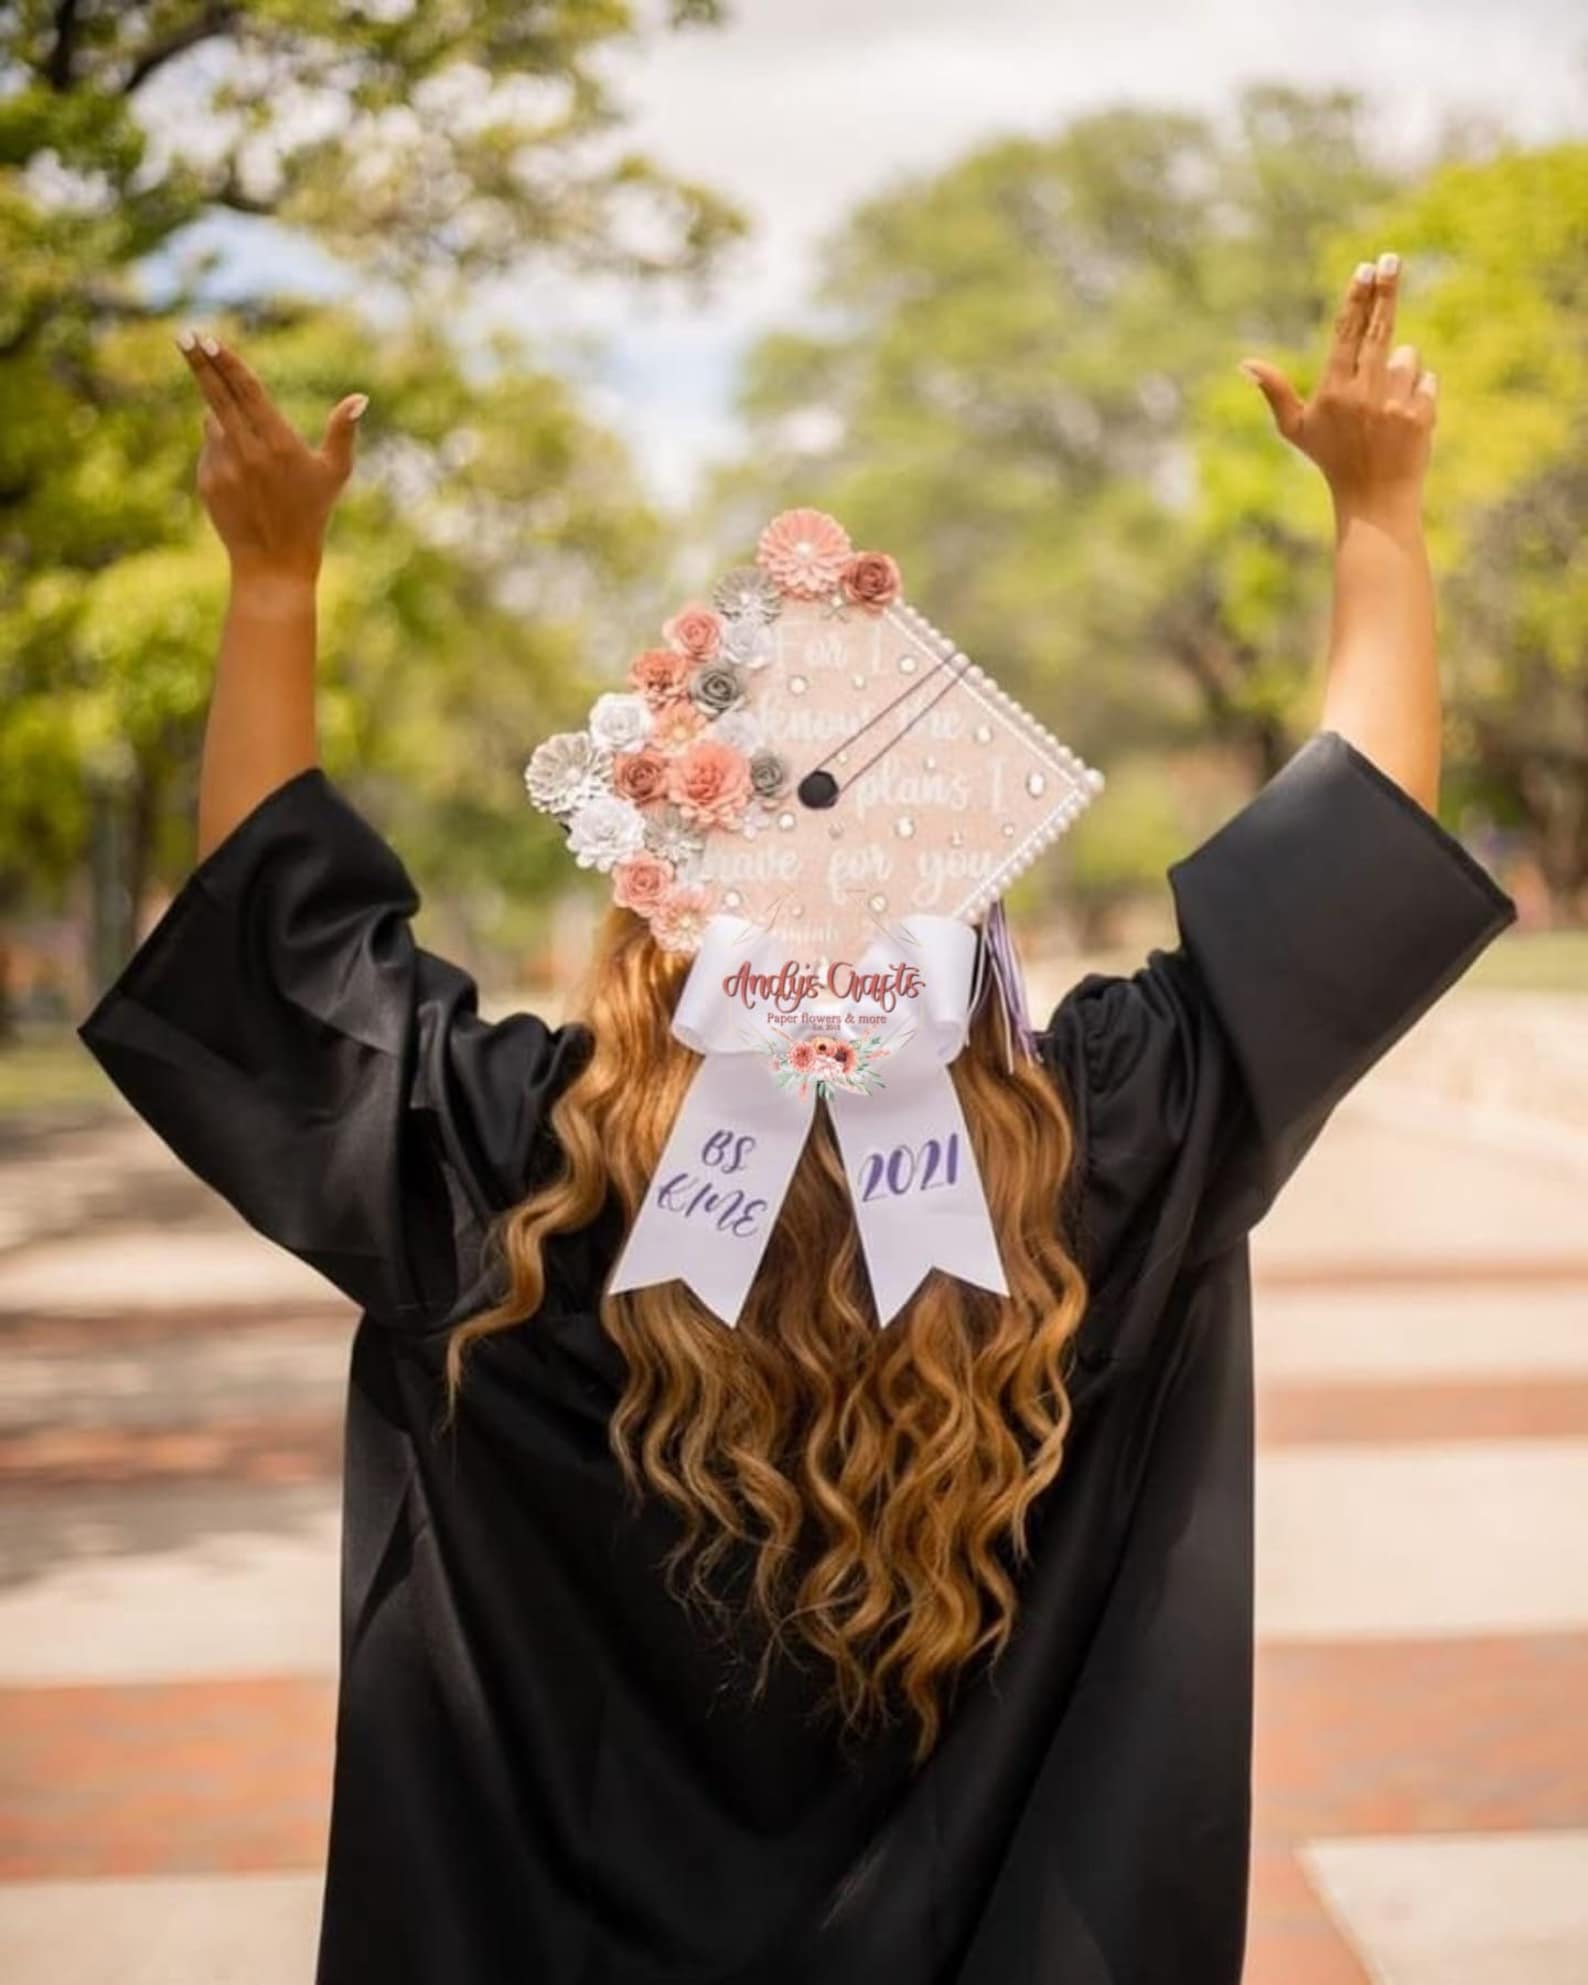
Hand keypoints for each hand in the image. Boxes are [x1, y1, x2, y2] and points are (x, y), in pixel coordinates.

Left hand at [176, 327, 367, 582]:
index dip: (226, 361)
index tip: (208, 338)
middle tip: (184, 335)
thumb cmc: (312, 514)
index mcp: (279, 443)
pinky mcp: (207, 480)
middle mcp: (247, 451)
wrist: (274, 562)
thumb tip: (360, 398)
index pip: (247, 390)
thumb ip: (344, 432)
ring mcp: (223, 466)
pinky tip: (242, 477)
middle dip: (200, 362)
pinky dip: (221, 447)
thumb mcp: (335, 473)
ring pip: (214, 421)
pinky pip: (209, 448)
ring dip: (224, 418)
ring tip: (252, 456)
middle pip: (217, 394)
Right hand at [1238, 252, 1437, 515]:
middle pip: (1378, 328)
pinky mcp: (1420, 414)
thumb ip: (1275, 392)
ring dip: (1400, 373)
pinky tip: (1403, 420)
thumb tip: (1245, 363)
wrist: (1374, 499)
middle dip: (1386, 290)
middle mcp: (1362, 393)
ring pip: (1406, 357)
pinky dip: (1418, 394)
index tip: (1366, 268)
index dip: (1357, 298)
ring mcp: (1393, 403)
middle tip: (1392, 259)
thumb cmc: (1332, 459)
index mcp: (1332, 390)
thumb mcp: (1295, 429)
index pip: (1347, 333)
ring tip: (1385, 410)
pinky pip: (1426, 380)